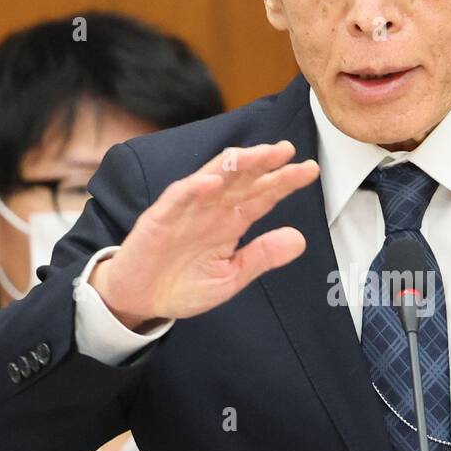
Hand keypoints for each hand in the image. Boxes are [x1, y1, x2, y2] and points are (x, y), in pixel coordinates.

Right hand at [88, 139, 319, 327]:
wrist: (140, 300)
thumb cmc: (183, 284)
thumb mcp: (231, 276)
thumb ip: (261, 256)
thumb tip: (300, 239)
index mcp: (230, 221)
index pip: (262, 195)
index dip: (285, 181)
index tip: (310, 170)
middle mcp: (211, 209)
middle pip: (241, 179)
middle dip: (263, 163)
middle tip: (286, 150)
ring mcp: (186, 211)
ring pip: (212, 178)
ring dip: (232, 165)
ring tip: (255, 154)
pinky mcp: (159, 219)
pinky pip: (177, 199)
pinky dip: (194, 188)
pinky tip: (212, 180)